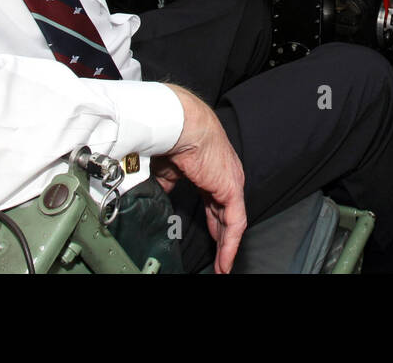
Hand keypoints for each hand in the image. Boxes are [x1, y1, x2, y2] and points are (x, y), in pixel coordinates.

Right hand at [151, 85, 245, 272]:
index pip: (214, 202)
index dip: (212, 222)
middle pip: (224, 215)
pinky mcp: (231, 189)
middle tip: (218, 261)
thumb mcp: (167, 169)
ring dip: (226, 247)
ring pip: (232, 222)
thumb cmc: (172, 138)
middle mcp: (224, 177)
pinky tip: (225, 260)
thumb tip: (158, 196)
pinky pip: (235, 223)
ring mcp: (231, 183)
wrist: (178, 125)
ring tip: (222, 268)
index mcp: (211, 170)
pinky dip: (230, 243)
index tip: (208, 237)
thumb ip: (167, 185)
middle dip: (220, 239)